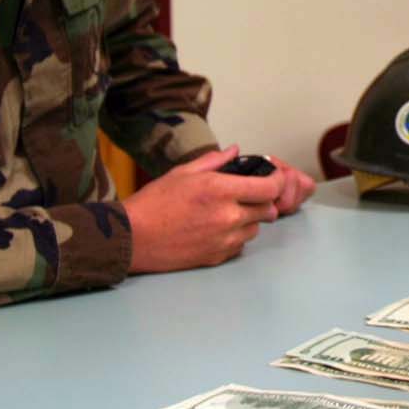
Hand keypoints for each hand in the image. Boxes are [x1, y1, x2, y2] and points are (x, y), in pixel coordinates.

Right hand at [125, 146, 308, 272]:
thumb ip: (214, 161)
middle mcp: (228, 216)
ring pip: (255, 228)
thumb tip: (235, 151)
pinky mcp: (217, 257)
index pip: (269, 188)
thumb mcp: (182, 172)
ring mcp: (224, 239)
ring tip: (226, 212)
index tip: (272, 177)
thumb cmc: (153, 203)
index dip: (276, 181)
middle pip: (268, 209)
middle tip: (247, 194)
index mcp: (220, 190)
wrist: (132, 238)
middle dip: (262, 200)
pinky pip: (240, 245)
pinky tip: (216, 229)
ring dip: (249, 219)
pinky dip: (235, 236)